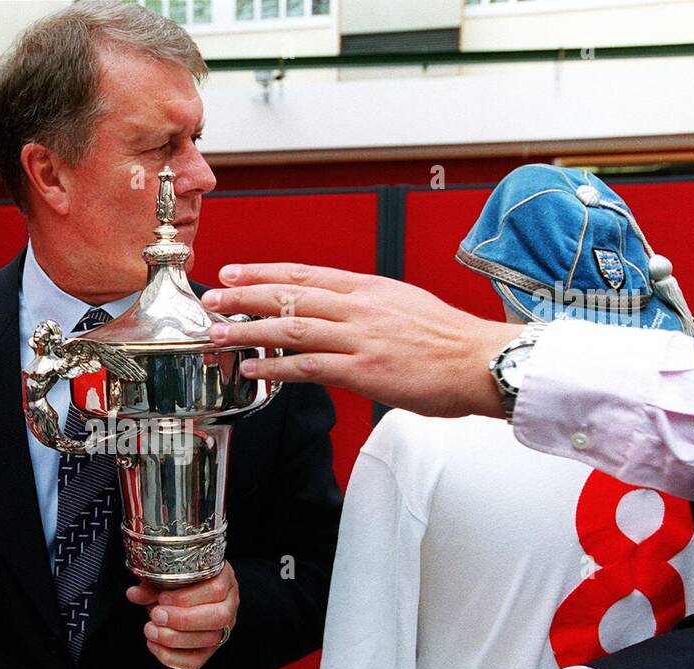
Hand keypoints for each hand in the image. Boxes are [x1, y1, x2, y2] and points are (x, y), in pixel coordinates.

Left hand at [125, 562, 238, 668]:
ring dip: (174, 638)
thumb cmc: (184, 582)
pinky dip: (172, 657)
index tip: (162, 598)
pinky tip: (154, 645)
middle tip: (156, 616)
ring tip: (151, 630)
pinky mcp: (210, 649)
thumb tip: (134, 594)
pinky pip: (196, 661)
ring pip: (209, 640)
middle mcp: (229, 605)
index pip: (215, 590)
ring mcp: (222, 629)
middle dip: (182, 619)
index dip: (186, 597)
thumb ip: (152, 585)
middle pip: (217, 618)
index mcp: (223, 579)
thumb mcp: (168, 577)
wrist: (191, 594)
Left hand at [201, 263, 523, 418]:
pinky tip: (253, 367)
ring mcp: (360, 338)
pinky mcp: (364, 370)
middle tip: (212, 299)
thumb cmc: (449, 340)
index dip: (263, 272)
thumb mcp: (404, 305)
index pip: (304, 273)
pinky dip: (276, 367)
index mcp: (368, 288)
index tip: (234, 273)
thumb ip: (365, 308)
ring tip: (218, 333)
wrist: (481, 361)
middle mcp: (359, 307)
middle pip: (289, 295)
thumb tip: (336, 313)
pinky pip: (309, 366)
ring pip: (291, 328)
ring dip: (248, 329)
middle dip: (244, 296)